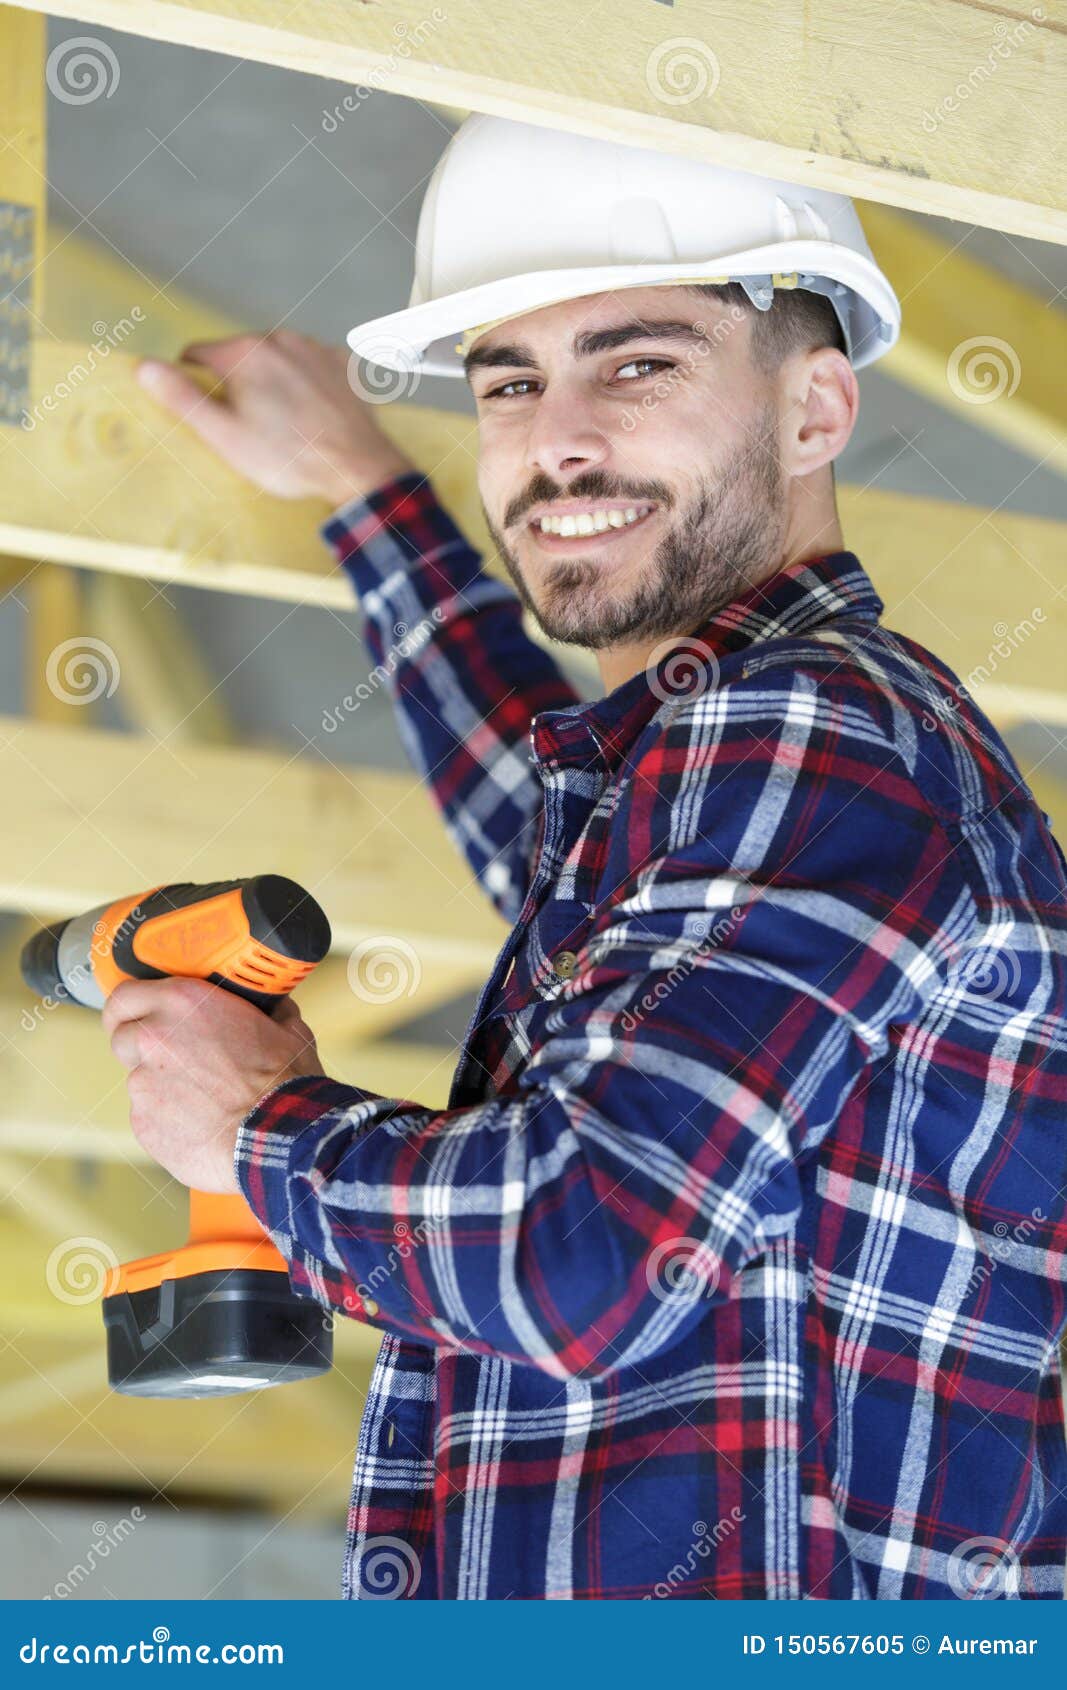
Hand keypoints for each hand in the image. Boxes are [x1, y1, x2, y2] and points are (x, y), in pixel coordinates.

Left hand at [103, 980, 324, 1192]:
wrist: (279, 1140)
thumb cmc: (284, 1084)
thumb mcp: (286, 1029)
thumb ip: (266, 1010)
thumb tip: (272, 1005)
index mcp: (183, 1003)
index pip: (125, 994)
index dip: (130, 1006)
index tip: (136, 1014)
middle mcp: (154, 1038)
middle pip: (121, 1036)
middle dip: (140, 1045)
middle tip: (171, 1056)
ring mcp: (143, 1084)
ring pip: (138, 1080)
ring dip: (160, 1085)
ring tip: (203, 1099)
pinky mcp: (143, 1124)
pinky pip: (148, 1116)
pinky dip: (168, 1118)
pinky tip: (202, 1123)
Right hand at [135, 327, 416, 504]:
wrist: (358, 469)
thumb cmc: (288, 458)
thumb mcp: (225, 436)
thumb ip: (182, 398)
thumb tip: (143, 366)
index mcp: (245, 351)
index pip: (196, 354)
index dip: (194, 384)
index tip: (209, 415)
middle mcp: (280, 338)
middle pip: (238, 357)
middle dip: (236, 385)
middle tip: (250, 428)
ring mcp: (315, 348)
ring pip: (275, 360)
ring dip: (271, 384)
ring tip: (284, 426)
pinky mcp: (341, 364)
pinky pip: (309, 368)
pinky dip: (304, 385)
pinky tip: (310, 416)